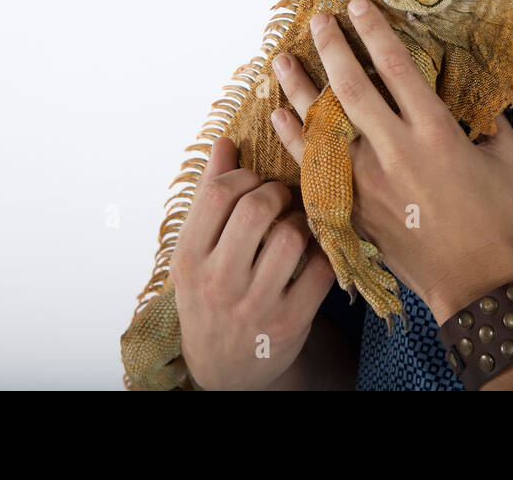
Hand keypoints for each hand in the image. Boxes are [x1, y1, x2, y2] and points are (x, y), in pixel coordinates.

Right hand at [170, 135, 336, 389]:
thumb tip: (225, 142)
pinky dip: (324, 253)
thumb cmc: (212, 295)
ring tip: (295, 224)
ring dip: (300, 221)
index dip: (244, 175)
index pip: (218, 194)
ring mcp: (255, 305)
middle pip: (256, 209)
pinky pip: (321, 269)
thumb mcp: (197, 253)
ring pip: (292, 236)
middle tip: (280, 198)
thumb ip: (210, 197)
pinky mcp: (290, 323)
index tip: (253, 180)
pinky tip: (314, 251)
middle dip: (276, 193)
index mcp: (188, 259)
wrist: (226, 369)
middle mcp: (217, 283)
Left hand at [269, 0, 512, 325]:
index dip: (374, 32)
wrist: (473, 279)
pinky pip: (313, 166)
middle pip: (351, 86)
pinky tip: (279, 115)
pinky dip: (294, 138)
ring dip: (298, 89)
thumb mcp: (507, 158)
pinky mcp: (353, 206)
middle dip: (332, 47)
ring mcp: (367, 180)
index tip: (358, 6)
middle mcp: (395, 149)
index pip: (396, 68)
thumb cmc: (496, 216)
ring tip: (281, 60)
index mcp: (434, 131)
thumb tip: (484, 96)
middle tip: (319, 20)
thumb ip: (492, 121)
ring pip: (322, 124)